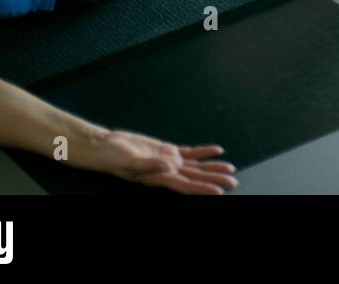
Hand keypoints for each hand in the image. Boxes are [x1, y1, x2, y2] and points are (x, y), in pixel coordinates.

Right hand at [84, 130, 237, 194]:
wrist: (105, 147)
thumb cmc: (113, 157)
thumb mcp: (129, 162)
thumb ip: (149, 165)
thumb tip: (169, 166)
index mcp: (158, 177)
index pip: (186, 186)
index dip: (202, 189)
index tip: (219, 192)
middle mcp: (167, 171)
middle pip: (195, 177)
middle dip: (214, 180)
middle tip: (233, 182)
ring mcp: (168, 161)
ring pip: (195, 166)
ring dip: (212, 167)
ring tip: (230, 169)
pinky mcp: (166, 151)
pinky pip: (190, 152)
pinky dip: (203, 151)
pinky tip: (217, 150)